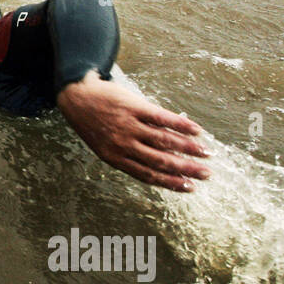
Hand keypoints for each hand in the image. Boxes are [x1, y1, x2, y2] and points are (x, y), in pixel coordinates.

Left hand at [56, 71, 210, 191]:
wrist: (77, 96)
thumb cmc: (94, 124)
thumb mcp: (105, 146)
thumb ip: (130, 155)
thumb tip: (161, 164)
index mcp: (115, 158)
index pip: (148, 175)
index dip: (172, 183)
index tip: (191, 187)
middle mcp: (123, 144)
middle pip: (160, 160)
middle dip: (186, 169)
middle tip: (207, 174)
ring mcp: (129, 125)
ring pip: (164, 140)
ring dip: (189, 148)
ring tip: (206, 153)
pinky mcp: (134, 107)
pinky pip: (161, 117)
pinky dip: (181, 124)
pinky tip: (197, 129)